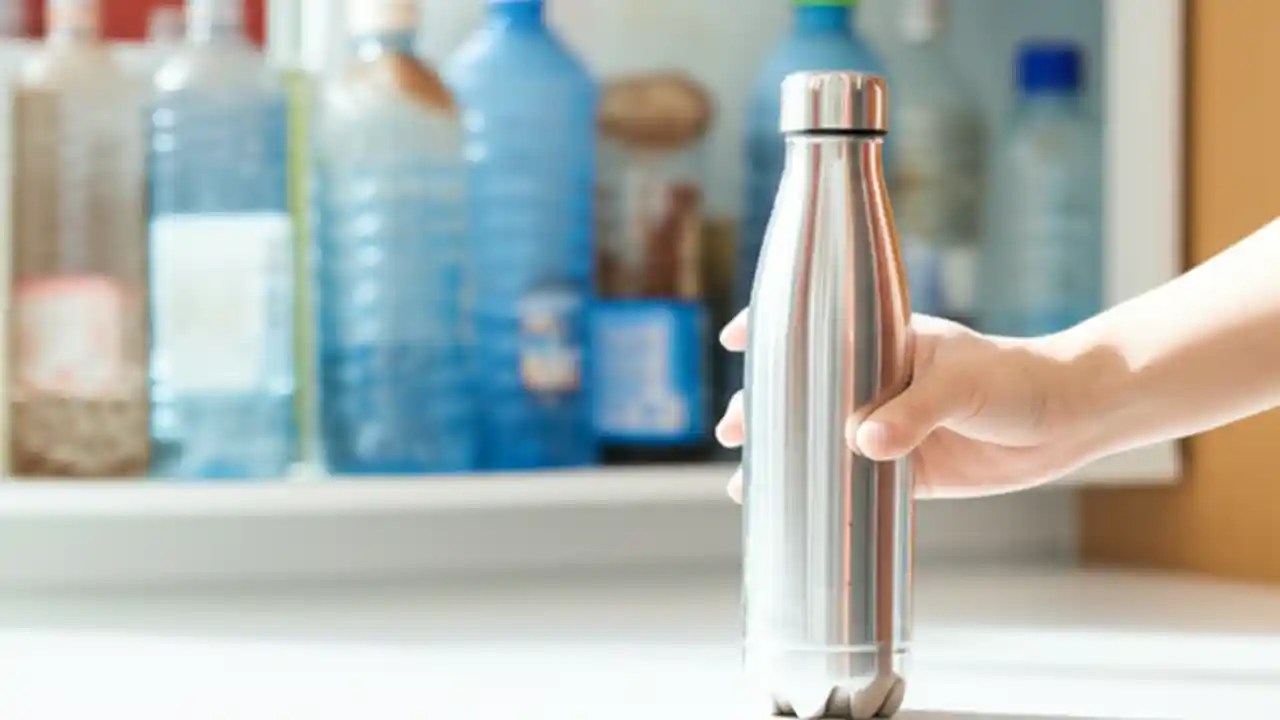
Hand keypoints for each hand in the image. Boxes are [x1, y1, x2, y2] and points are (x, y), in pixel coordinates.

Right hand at [717, 310, 1103, 500]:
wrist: (1068, 420)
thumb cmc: (1017, 379)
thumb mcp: (964, 385)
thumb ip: (914, 411)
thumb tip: (863, 443)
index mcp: (886, 343)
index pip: (820, 327)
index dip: (773, 329)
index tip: (737, 340)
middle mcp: (878, 383)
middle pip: (807, 393)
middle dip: (764, 409)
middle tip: (734, 430)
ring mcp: (890, 426)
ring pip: (823, 441)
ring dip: (787, 458)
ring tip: (746, 484)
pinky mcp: (907, 470)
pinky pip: (856, 482)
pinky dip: (825, 495)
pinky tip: (796, 510)